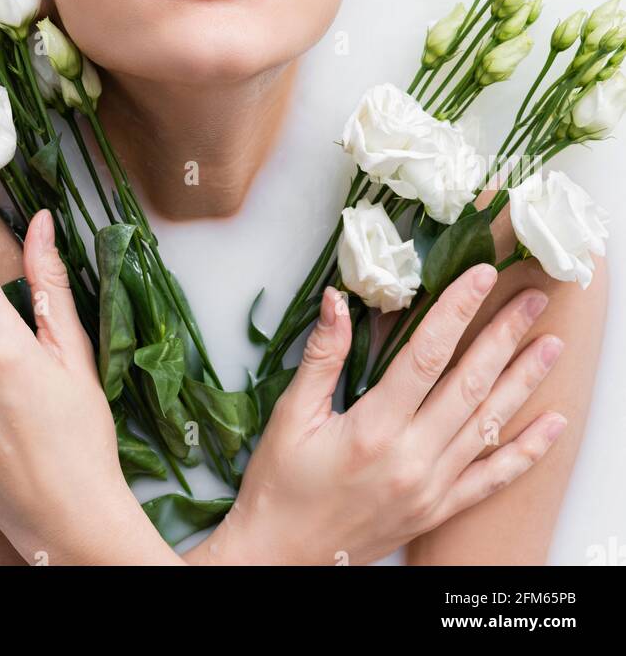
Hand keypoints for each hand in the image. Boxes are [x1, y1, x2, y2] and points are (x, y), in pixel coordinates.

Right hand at [193, 265, 566, 565]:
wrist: (283, 556)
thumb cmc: (281, 486)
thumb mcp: (291, 414)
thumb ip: (322, 355)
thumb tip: (337, 300)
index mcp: (374, 430)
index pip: (427, 355)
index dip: (457, 310)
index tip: (481, 276)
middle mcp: (412, 459)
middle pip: (470, 384)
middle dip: (504, 336)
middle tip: (531, 300)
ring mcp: (431, 488)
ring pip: (488, 425)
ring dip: (523, 382)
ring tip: (550, 347)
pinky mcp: (437, 509)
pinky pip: (492, 479)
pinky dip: (527, 451)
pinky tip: (551, 425)